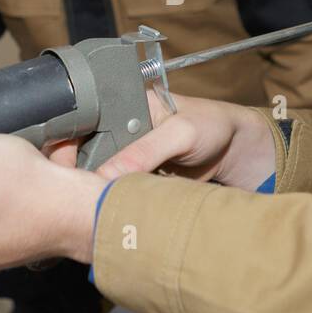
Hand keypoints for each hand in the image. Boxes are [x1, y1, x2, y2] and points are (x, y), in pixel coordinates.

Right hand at [92, 91, 276, 191]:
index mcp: (122, 106)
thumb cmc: (213, 126)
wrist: (238, 152)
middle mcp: (119, 131)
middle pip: (87, 157)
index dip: (72, 150)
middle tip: (95, 193)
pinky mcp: (137, 178)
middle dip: (89, 176)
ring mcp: (127, 156)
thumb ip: (144, 152)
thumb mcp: (179, 133)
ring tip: (108, 201)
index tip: (75, 173)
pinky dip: (120, 199)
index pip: (83, 128)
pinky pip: (120, 191)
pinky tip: (121, 206)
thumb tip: (105, 176)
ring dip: (104, 190)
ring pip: (101, 178)